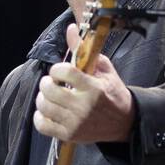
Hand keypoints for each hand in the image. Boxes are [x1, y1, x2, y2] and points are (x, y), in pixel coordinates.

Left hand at [34, 23, 135, 143]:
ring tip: (51, 95)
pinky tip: (48, 111)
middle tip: (53, 83)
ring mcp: (75, 123)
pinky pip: (42, 125)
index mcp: (93, 88)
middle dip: (47, 82)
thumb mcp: (103, 68)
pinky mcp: (69, 136)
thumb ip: (84, 49)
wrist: (124, 122)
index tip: (60, 71)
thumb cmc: (112, 92)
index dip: (57, 69)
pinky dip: (40, 116)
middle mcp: (83, 106)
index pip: (63, 72)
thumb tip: (70, 28)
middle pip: (49, 89)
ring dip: (43, 97)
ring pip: (43, 106)